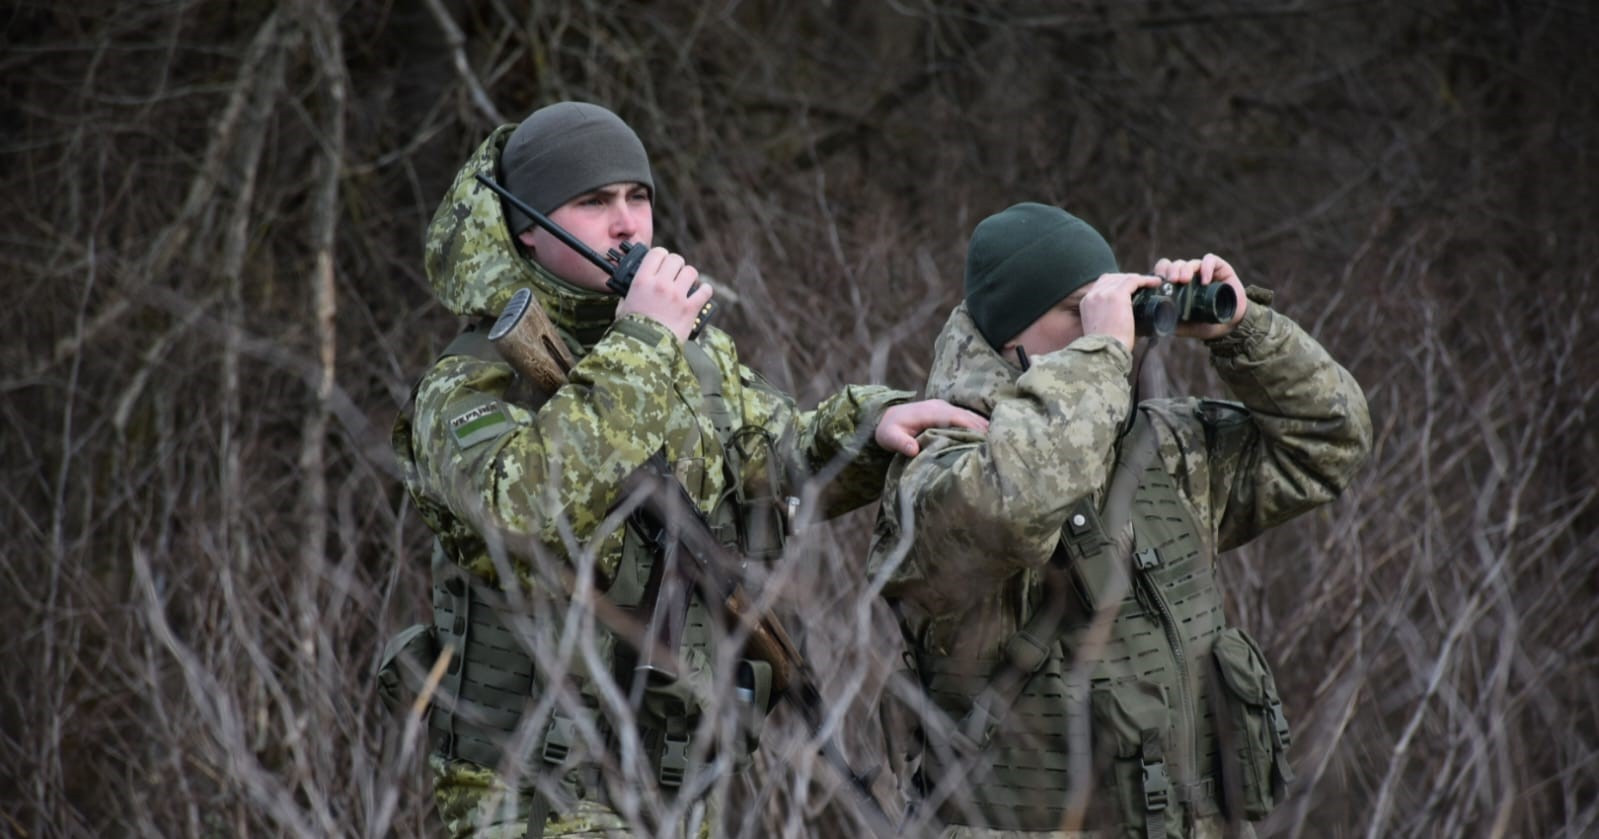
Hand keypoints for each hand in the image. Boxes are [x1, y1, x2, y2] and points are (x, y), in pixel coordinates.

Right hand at [615, 246, 714, 342]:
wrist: (644, 350)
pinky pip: (705, 291)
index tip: (662, 262)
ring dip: (690, 277)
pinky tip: (700, 294)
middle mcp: (661, 284)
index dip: (661, 256)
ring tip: (687, 284)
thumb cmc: (631, 331)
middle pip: (676, 259)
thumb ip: (630, 293)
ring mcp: (677, 296)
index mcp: (642, 281)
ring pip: (691, 272)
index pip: (657, 253)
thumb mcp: (623, 306)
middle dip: (676, 265)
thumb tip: (635, 288)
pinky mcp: (691, 308)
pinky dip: (704, 291)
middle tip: (675, 274)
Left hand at [874, 399, 989, 456]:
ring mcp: (943, 407)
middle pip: (966, 415)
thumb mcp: (888, 438)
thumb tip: (913, 449)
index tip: (985, 437)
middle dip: (982, 426)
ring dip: (982, 425)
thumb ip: (900, 443)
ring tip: (999, 438)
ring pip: (968, 414)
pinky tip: (987, 434)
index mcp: (929, 412)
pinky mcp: (945, 411)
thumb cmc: (888, 430)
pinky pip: (964, 416)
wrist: (884, 417)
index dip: (971, 426)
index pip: (955, 417)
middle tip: (999, 440)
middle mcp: (939, 406)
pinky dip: (976, 423)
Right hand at [1080, 272, 1164, 350]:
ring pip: (1123, 278)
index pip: (1102, 285)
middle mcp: (1093, 295)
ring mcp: (1104, 293)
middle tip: (1142, 286)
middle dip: (1127, 279)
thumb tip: (1124, 320)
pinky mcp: (1117, 295)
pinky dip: (1145, 280)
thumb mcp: (1100, 329)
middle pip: (1112, 278)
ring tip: (1151, 283)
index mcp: (1086, 302)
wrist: (1104, 352)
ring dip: (1138, 279)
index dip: (1117, 284)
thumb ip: (1106, 319)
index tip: (1130, 290)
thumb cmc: (1106, 348)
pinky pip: (1133, 280)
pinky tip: (1155, 282)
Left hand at [1153, 253, 1247, 339]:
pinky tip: (1205, 280)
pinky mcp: (1220, 268)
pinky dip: (1206, 267)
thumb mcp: (1185, 326)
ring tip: (1185, 280)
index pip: (1164, 271)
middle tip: (1172, 281)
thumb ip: (1171, 323)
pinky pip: (1210, 260)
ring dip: (1186, 269)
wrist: (1231, 326)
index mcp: (1178, 286)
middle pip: (1176, 265)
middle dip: (1171, 270)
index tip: (1158, 283)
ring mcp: (1204, 271)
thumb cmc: (1206, 324)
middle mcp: (1190, 276)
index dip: (1159, 272)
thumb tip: (1154, 322)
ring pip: (1191, 262)